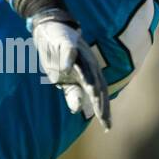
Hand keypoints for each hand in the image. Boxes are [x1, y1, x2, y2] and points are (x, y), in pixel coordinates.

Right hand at [30, 10, 110, 130]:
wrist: (51, 30)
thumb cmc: (61, 59)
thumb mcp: (66, 80)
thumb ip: (73, 93)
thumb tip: (78, 109)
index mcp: (92, 75)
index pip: (101, 95)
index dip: (104, 110)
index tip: (107, 127)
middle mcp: (90, 65)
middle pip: (98, 84)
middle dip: (100, 101)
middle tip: (103, 117)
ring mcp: (80, 53)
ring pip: (87, 69)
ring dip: (90, 82)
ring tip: (94, 97)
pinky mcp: (67, 42)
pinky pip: (69, 50)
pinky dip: (68, 58)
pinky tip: (66, 68)